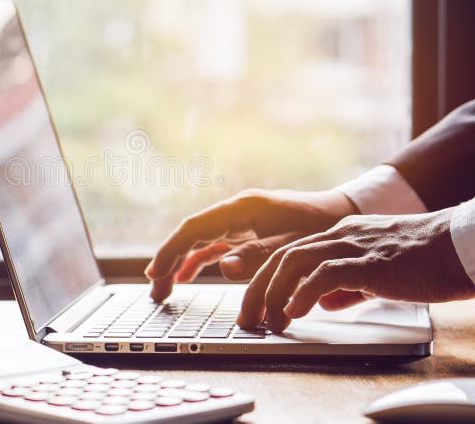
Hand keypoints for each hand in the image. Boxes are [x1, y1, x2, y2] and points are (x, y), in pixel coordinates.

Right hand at [145, 189, 357, 301]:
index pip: (194, 228)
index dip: (171, 250)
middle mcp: (235, 211)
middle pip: (191, 234)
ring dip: (180, 263)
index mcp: (242, 208)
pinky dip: (198, 261)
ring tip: (163, 289)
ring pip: (199, 241)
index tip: (156, 272)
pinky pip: (213, 245)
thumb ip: (255, 256)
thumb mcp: (290, 245)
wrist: (344, 212)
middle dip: (169, 260)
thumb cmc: (320, 227)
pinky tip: (185, 276)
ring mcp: (239, 221)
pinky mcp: (246, 231)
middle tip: (154, 289)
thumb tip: (223, 267)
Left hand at [237, 208, 474, 332]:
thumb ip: (348, 285)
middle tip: (248, 318)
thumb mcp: (378, 270)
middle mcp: (340, 236)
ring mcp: (353, 246)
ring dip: (274, 294)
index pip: (289, 254)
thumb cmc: (427, 260)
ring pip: (294, 262)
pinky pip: (325, 275)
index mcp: (340, 236)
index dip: (267, 280)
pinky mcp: (370, 262)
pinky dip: (303, 294)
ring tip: (267, 321)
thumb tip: (324, 303)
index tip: (255, 305)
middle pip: (282, 258)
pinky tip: (295, 313)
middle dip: (258, 289)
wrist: (463, 245)